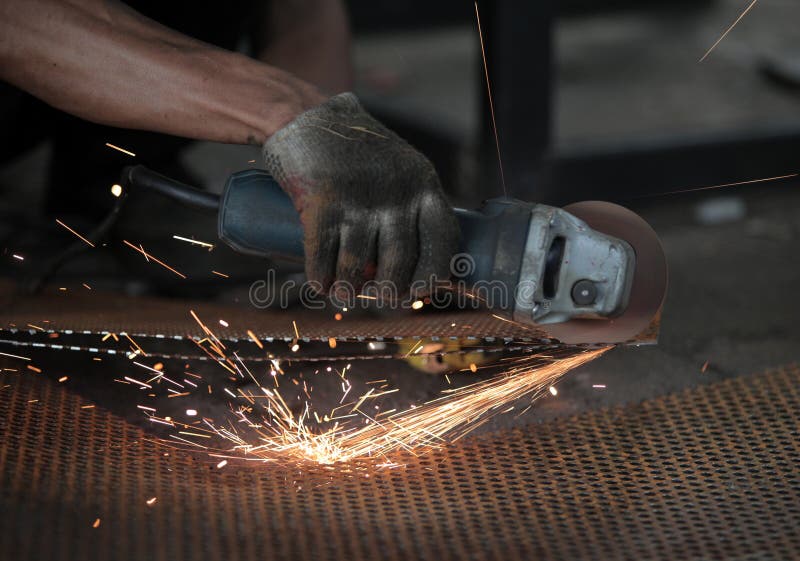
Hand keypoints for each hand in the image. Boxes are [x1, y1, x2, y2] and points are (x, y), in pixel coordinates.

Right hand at [263, 93, 458, 296]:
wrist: (308, 116)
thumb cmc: (358, 152)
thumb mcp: (401, 169)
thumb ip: (411, 207)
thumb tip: (411, 268)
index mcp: (423, 185)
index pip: (442, 240)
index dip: (434, 273)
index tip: (421, 290)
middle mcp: (395, 194)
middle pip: (400, 260)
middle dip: (389, 290)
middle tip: (380, 298)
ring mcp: (358, 199)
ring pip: (358, 265)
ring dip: (350, 291)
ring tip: (345, 296)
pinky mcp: (321, 202)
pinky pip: (323, 256)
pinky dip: (322, 278)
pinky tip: (322, 285)